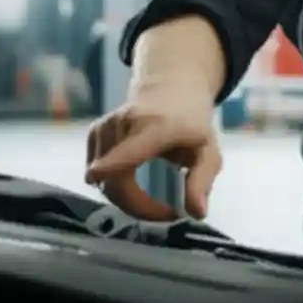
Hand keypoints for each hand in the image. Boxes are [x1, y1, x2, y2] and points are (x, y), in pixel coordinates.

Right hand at [85, 84, 221, 221]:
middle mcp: (125, 123)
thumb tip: (196, 213)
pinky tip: (133, 183)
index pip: (130, 148)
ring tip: (153, 199)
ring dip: (127, 200)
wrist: (171, 89)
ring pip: (104, 181)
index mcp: (157, 126)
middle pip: (115, 178)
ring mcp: (106, 126)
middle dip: (138, 207)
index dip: (112, 164)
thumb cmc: (192, 123)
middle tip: (165, 214)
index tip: (96, 176)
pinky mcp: (95, 133)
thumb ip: (201, 182)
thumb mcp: (207, 152)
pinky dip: (112, 185)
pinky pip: (96, 173)